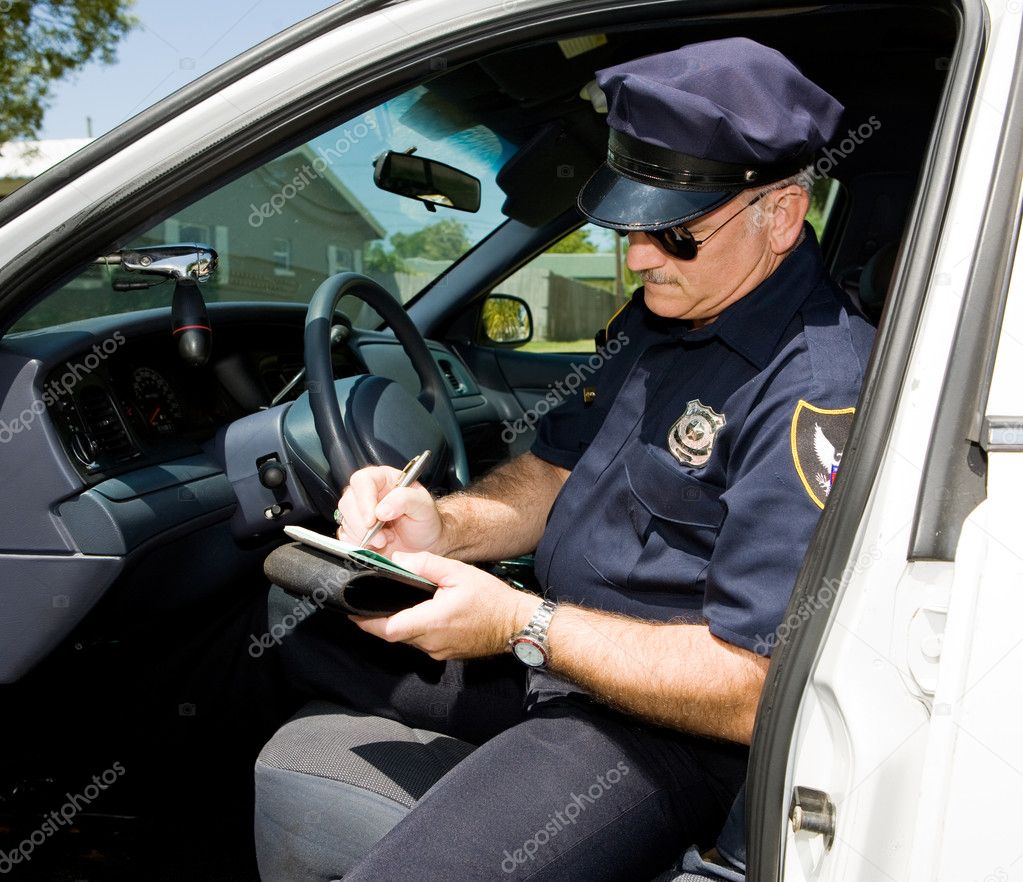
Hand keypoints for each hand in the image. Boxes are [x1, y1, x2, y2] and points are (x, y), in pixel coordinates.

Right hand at [335, 465, 443, 554]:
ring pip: (345, 521)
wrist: (425, 543)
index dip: (364, 500)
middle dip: (362, 524)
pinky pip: (345, 537)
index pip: (362, 480)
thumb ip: (404, 500)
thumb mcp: (423, 506)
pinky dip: (358, 545)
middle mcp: (367, 493)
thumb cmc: (425, 520)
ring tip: (386, 540)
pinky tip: (376, 546)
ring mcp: (359, 512)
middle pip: (348, 502)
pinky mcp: (354, 531)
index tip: (372, 520)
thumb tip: (381, 510)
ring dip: (363, 536)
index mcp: (383, 479)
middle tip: (382, 538)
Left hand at [350, 552, 539, 659]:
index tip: (352, 613)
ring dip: (398, 624)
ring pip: (408, 639)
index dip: (367, 622)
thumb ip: (426, 565)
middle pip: (395, 635)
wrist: (517, 624)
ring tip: (393, 604)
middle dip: (379, 621)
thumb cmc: (492, 599)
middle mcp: (432, 642)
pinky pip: (422, 643)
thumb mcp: (458, 572)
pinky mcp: (447, 653)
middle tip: (367, 604)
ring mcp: (439, 651)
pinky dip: (415, 629)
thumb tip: (399, 560)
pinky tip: (419, 613)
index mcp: (432, 622)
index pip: (388, 629)